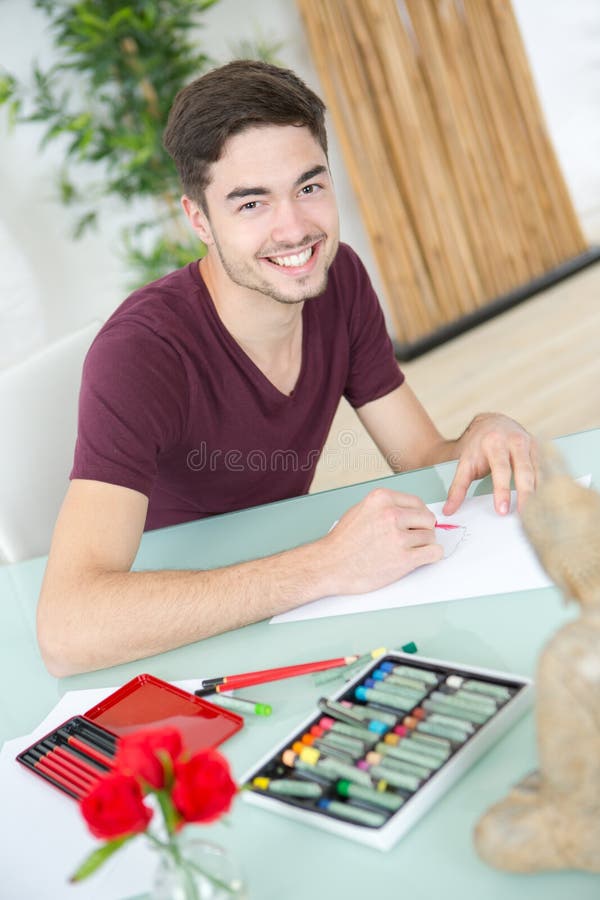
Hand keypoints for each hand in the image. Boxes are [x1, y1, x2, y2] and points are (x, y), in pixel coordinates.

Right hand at [321, 488, 442, 595]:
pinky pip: (434, 553)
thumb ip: (385, 507)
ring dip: (423, 545)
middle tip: (413, 539)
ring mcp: (398, 537)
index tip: (416, 523)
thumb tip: (408, 512)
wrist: (330, 565)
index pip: (417, 502)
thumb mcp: (360, 510)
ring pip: (430, 537)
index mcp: (381, 499)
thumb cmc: (342, 542)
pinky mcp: (404, 559)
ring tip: (407, 551)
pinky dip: (431, 556)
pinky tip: (422, 557)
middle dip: (422, 529)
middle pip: (427, 519)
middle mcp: (391, 514)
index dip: (418, 515)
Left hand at [443, 413, 537, 516]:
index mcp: (495, 443)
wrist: (492, 423)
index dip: (502, 491)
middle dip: (525, 494)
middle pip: (524, 471)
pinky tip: (544, 504)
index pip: (501, 469)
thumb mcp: (465, 462)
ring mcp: (530, 445)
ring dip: (539, 494)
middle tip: (522, 516)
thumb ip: (458, 487)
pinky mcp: (540, 450)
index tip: (502, 510)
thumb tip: (449, 510)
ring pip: (539, 472)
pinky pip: (546, 471)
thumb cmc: (478, 446)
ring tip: (536, 515)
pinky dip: (545, 487)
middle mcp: (516, 441)